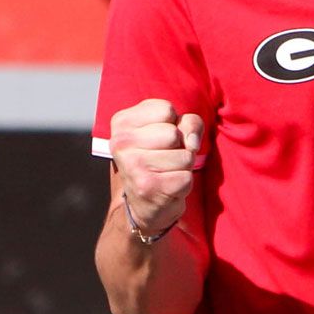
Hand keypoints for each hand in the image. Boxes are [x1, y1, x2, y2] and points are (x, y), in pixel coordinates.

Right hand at [108, 99, 203, 233]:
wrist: (142, 203)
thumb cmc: (159, 157)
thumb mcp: (173, 129)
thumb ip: (190, 122)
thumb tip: (192, 142)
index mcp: (122, 122)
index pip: (167, 110)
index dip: (173, 124)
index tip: (159, 138)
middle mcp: (121, 143)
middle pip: (174, 134)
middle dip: (179, 147)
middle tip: (164, 158)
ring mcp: (132, 166)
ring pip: (184, 156)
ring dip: (183, 166)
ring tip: (166, 172)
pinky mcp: (147, 187)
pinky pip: (186, 178)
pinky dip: (184, 184)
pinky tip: (167, 186)